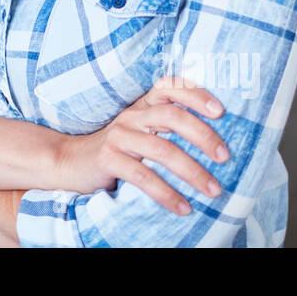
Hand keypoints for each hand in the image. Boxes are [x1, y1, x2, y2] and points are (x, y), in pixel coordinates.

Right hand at [51, 77, 227, 213]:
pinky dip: (167, 194)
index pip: (169, 87)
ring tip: (213, 190)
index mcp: (142, 105)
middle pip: (172, 116)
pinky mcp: (108, 160)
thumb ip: (167, 129)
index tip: (221, 111)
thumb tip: (217, 143)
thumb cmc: (118, 150)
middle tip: (225, 157)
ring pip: (162, 149)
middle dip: (203, 135)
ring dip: (192, 172)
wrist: (71, 163)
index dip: (195, 94)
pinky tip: (183, 207)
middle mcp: (131, 116)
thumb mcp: (141, 132)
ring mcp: (119, 137)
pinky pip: (143, 176)